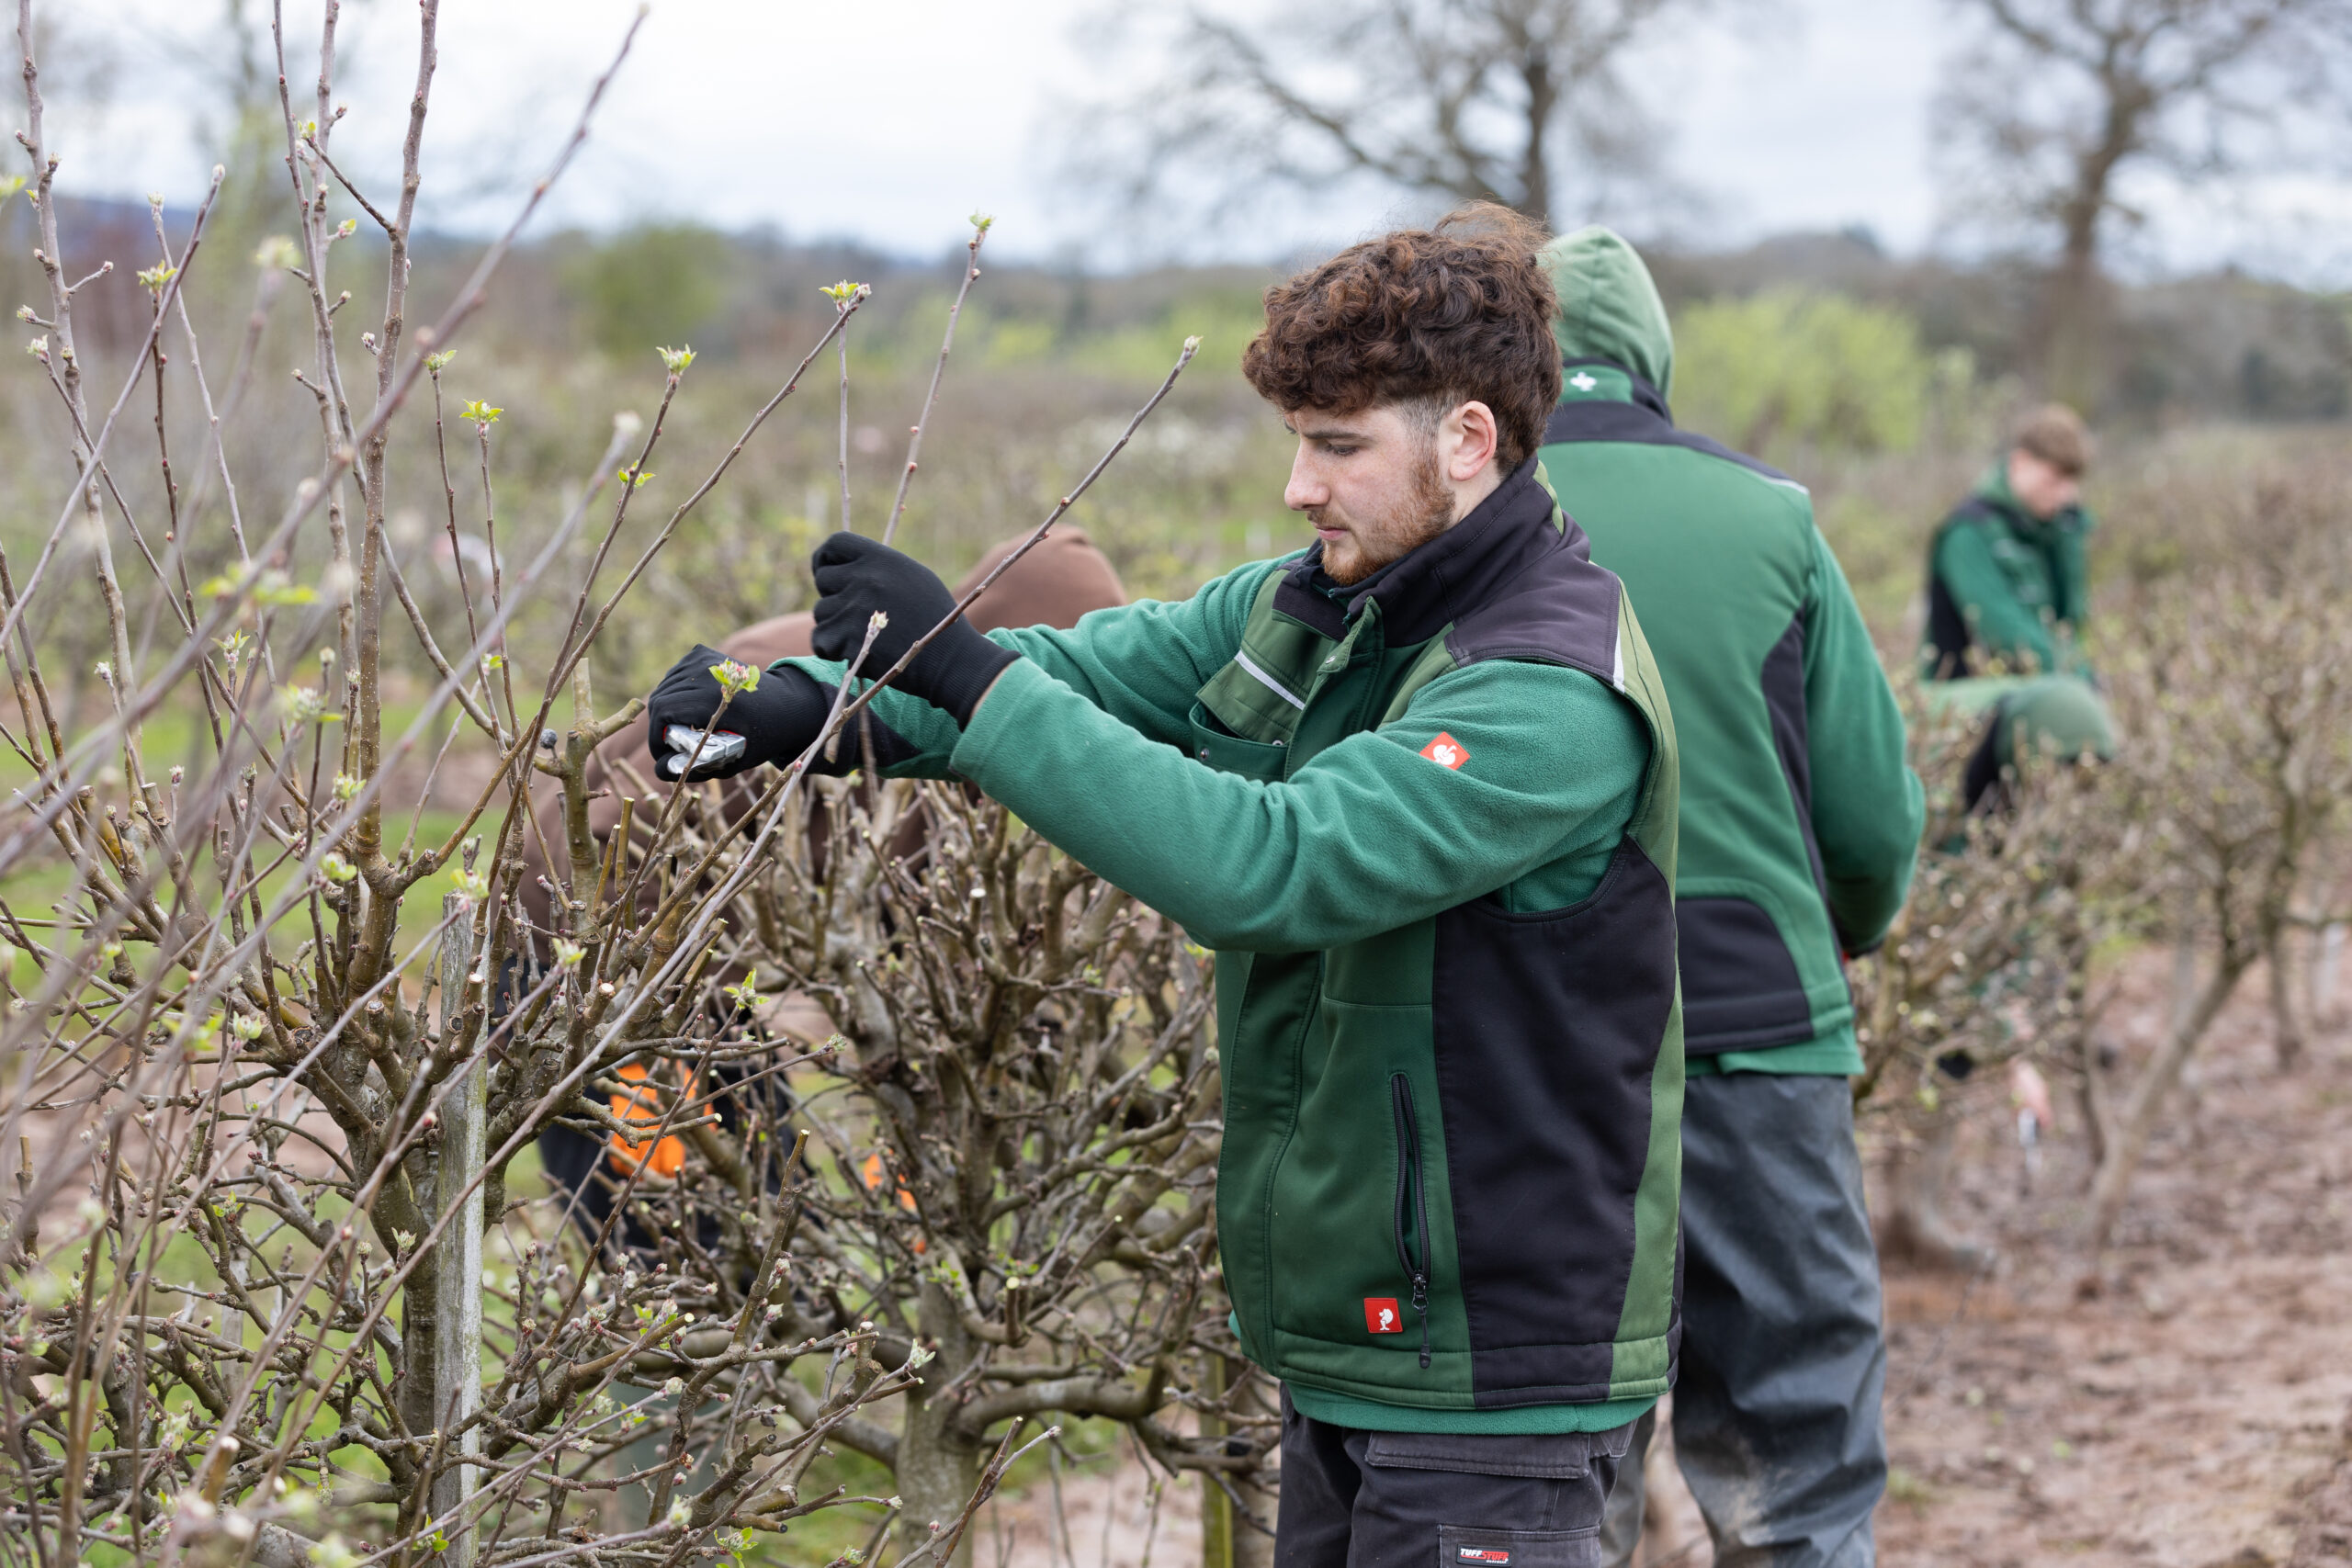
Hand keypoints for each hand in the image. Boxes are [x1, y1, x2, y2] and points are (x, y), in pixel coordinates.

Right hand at [644, 645, 830, 779]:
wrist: (784, 706)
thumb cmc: (759, 738)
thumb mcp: (729, 763)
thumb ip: (693, 767)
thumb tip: (659, 769)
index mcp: (711, 697)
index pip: (663, 711)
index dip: (657, 736)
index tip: (663, 754)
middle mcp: (705, 672)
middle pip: (660, 699)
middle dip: (659, 726)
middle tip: (669, 746)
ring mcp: (702, 659)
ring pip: (665, 687)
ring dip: (666, 709)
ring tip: (680, 728)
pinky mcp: (701, 654)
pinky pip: (676, 676)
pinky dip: (676, 693)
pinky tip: (690, 706)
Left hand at [809, 532, 1016, 724]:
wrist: (950, 658)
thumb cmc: (936, 618)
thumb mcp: (914, 577)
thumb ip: (879, 567)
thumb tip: (846, 567)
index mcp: (881, 559)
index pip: (835, 544)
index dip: (824, 558)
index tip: (826, 572)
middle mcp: (865, 578)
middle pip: (823, 579)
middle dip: (833, 596)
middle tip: (853, 613)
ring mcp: (854, 608)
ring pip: (821, 613)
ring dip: (834, 625)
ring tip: (862, 635)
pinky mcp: (849, 639)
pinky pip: (820, 640)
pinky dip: (830, 648)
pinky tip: (850, 651)